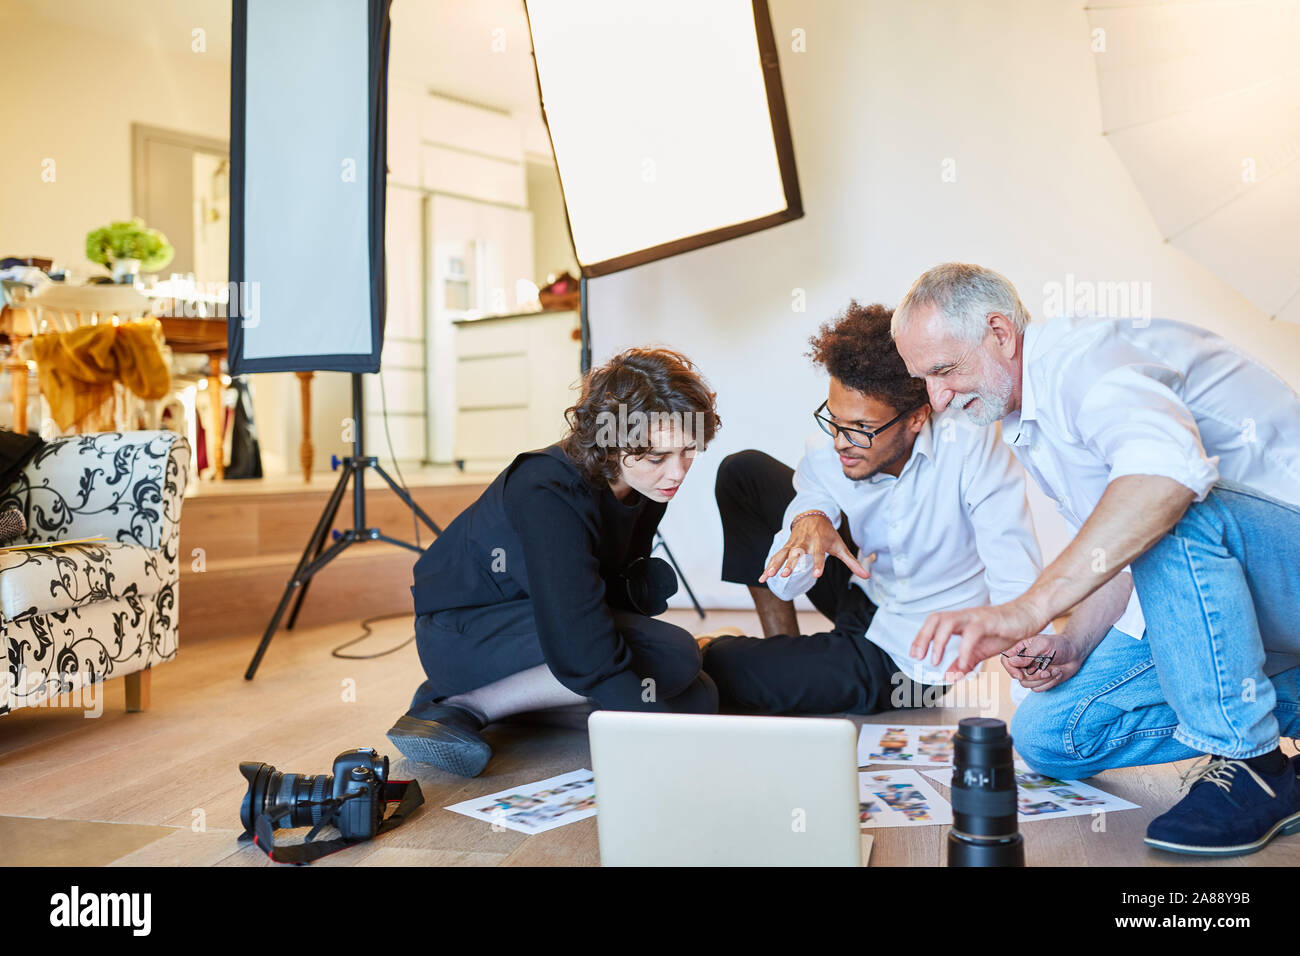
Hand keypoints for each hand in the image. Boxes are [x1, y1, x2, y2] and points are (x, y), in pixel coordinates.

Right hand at [758, 514, 874, 582]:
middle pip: (796, 554)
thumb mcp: (841, 546)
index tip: (816, 575)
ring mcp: (793, 543)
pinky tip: (763, 578)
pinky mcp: (786, 546)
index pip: (818, 554)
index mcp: (818, 542)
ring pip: (782, 554)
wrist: (812, 515)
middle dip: (790, 564)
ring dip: (775, 565)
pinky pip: (776, 556)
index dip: (818, 564)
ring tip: (768, 577)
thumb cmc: (828, 534)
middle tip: (785, 575)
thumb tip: (867, 575)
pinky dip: (769, 566)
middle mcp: (804, 542)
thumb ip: (852, 562)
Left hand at [909, 599, 1047, 680]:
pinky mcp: (990, 620)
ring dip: (938, 641)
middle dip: (923, 637)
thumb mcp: (981, 650)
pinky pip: (973, 632)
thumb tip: (949, 675)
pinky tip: (963, 663)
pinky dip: (964, 648)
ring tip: (934, 661)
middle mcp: (965, 616)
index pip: (934, 624)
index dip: (921, 637)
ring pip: (949, 621)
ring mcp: (976, 616)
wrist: (1029, 616)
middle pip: (936, 619)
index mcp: (960, 622)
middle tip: (917, 657)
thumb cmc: (1005, 630)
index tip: (914, 655)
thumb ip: (965, 662)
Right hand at [999, 634, 1082, 691]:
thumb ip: (1027, 654)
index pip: (1006, 660)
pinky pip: (1038, 689)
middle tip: (1046, 671)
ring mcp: (1032, 672)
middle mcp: (1024, 662)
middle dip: (1033, 676)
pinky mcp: (1041, 681)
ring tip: (1054, 671)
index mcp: (1021, 650)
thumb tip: (1012, 662)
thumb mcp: (1043, 644)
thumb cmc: (1059, 645)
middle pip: (1017, 676)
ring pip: (1028, 684)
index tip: (1020, 674)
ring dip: (1043, 680)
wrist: (1075, 653)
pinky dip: (1049, 683)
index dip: (1010, 669)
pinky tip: (1057, 673)